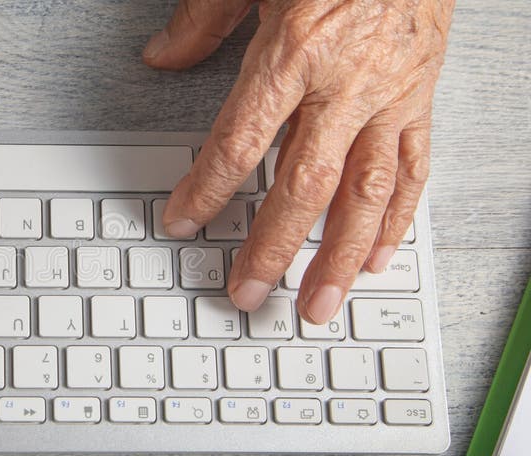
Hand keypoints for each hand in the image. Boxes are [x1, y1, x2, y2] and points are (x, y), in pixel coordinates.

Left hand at [144, 0, 452, 322]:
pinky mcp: (422, 96)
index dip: (206, 189)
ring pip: (366, 192)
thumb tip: (160, 56)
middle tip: (248, 291)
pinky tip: (376, 254)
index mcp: (296, 50)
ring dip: (340, 255)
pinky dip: (396, 217)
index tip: (183, 222)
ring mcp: (390, 94)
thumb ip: (201, 20)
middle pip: (304, 184)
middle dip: (273, 246)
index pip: (240, 141)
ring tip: (319, 301)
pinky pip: (413, 168)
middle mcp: (346, 81)